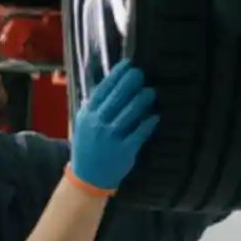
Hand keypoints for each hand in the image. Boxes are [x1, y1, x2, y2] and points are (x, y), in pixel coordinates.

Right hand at [69, 60, 159, 191]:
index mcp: (88, 114)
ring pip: (130, 113)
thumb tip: (109, 78)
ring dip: (142, 100)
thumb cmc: (88, 145)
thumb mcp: (85, 121)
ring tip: (151, 92)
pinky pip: (140, 133)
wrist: (88, 176)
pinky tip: (155, 116)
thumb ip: (96, 102)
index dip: (117, 74)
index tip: (129, 64)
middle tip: (142, 74)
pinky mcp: (125, 150)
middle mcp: (98, 124)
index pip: (103, 89)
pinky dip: (148, 123)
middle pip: (117, 97)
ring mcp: (111, 138)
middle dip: (131, 82)